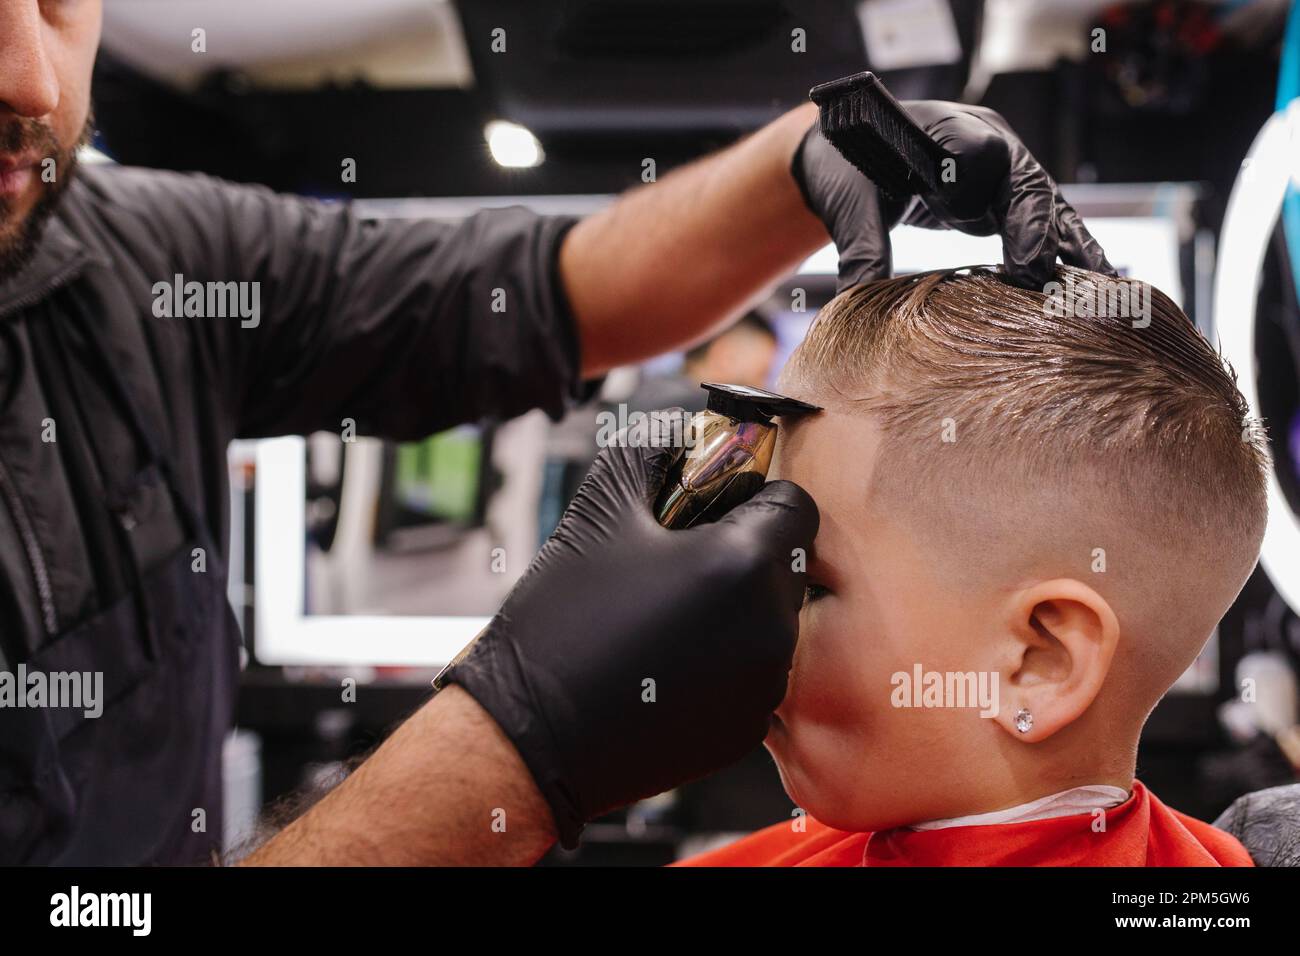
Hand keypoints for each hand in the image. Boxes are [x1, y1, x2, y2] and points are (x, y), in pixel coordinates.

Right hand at [442, 419, 817, 847]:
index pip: (796, 504)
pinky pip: (752, 672)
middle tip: (675, 560)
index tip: (709, 508)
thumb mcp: (601, 510)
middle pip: (785, 563)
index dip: (754, 496)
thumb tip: (689, 439)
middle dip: (742, 551)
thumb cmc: (561, 620)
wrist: (529, 734)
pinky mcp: (745, 731)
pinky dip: (722, 659)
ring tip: (662, 615)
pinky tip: (664, 662)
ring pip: (770, 619)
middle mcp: (770, 629)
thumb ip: (656, 453)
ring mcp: (763, 688)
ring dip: (733, 606)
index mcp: (744, 565)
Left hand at [793, 99, 1114, 289]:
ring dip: (1068, 247)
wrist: (847, 154)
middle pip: (1029, 184)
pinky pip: (1042, 222)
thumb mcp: (851, 204)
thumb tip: (860, 296)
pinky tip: (1090, 283)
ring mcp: (1003, 168)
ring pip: (1047, 206)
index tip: (981, 239)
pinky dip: (1063, 250)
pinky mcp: (1005, 195)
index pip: (982, 152)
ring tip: (1096, 289)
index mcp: (947, 129)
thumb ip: (861, 246)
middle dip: (1038, 234)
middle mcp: (987, 141)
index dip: (984, 198)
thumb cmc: (849, 169)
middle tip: (1036, 282)